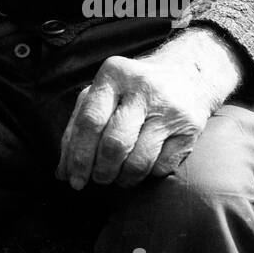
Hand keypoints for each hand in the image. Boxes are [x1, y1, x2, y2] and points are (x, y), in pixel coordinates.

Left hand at [55, 33, 239, 190]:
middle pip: (114, 144)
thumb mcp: (103, 94)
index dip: (78, 156)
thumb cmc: (132, 89)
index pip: (90, 121)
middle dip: (101, 171)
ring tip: (118, 177)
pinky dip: (148, 175)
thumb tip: (61, 172)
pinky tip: (143, 166)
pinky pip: (163, 167)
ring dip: (123, 178)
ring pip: (139, 161)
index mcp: (114, 74)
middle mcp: (143, 88)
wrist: (188, 72)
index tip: (72, 179)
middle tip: (98, 180)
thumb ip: (77, 127)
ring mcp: (170, 109)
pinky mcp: (191, 128)